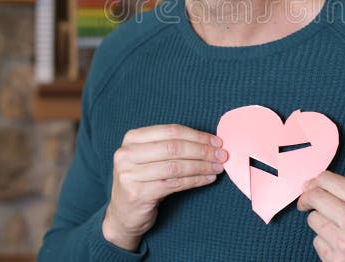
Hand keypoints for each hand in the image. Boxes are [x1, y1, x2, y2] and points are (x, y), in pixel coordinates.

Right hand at [102, 124, 226, 250]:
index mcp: (132, 138)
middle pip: (174, 147)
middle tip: (222, 155)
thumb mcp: (149, 157)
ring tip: (218, 167)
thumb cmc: (142, 181)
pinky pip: (175, 184)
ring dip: (202, 166)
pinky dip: (195, 180)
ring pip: (176, 166)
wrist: (123, 215)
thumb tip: (209, 140)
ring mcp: (130, 174)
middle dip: (202, 150)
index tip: (216, 141)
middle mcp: (127, 154)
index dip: (197, 135)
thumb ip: (170, 146)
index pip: (171, 131)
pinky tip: (208, 179)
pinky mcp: (138, 194)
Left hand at [297, 171, 344, 261]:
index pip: (326, 180)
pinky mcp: (336, 261)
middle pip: (314, 198)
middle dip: (309, 199)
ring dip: (321, 222)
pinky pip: (317, 243)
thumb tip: (314, 185)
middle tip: (307, 203)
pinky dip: (325, 243)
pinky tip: (340, 245)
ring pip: (313, 221)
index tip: (311, 186)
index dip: (315, 182)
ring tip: (337, 228)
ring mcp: (343, 243)